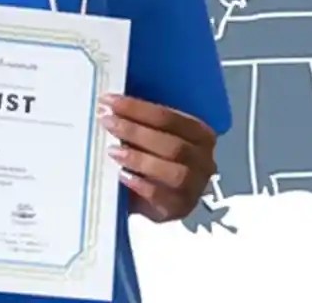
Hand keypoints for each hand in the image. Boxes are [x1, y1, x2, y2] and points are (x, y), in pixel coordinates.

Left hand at [99, 93, 216, 222]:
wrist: (155, 200)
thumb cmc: (154, 159)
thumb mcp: (153, 137)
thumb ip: (141, 124)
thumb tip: (110, 108)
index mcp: (200, 134)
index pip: (170, 117)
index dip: (138, 108)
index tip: (110, 101)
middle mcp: (203, 160)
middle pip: (173, 144)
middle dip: (136, 132)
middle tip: (108, 122)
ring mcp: (195, 187)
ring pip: (174, 172)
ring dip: (140, 159)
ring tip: (112, 151)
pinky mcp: (180, 208)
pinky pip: (164, 198)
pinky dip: (141, 186)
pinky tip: (122, 176)